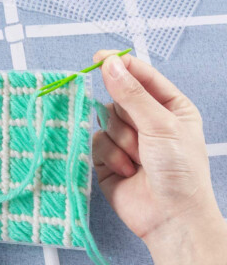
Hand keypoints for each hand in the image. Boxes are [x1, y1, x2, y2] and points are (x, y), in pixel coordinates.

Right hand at [92, 50, 226, 264]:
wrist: (171, 220)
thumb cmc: (180, 171)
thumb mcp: (160, 125)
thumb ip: (131, 94)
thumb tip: (109, 64)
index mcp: (168, 106)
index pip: (140, 75)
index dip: (120, 64)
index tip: (99, 57)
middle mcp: (145, 119)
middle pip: (117, 98)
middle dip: (125, 117)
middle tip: (139, 132)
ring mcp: (126, 138)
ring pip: (104, 120)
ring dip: (121, 140)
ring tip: (139, 158)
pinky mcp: (109, 156)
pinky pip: (97, 142)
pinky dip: (110, 156)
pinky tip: (128, 170)